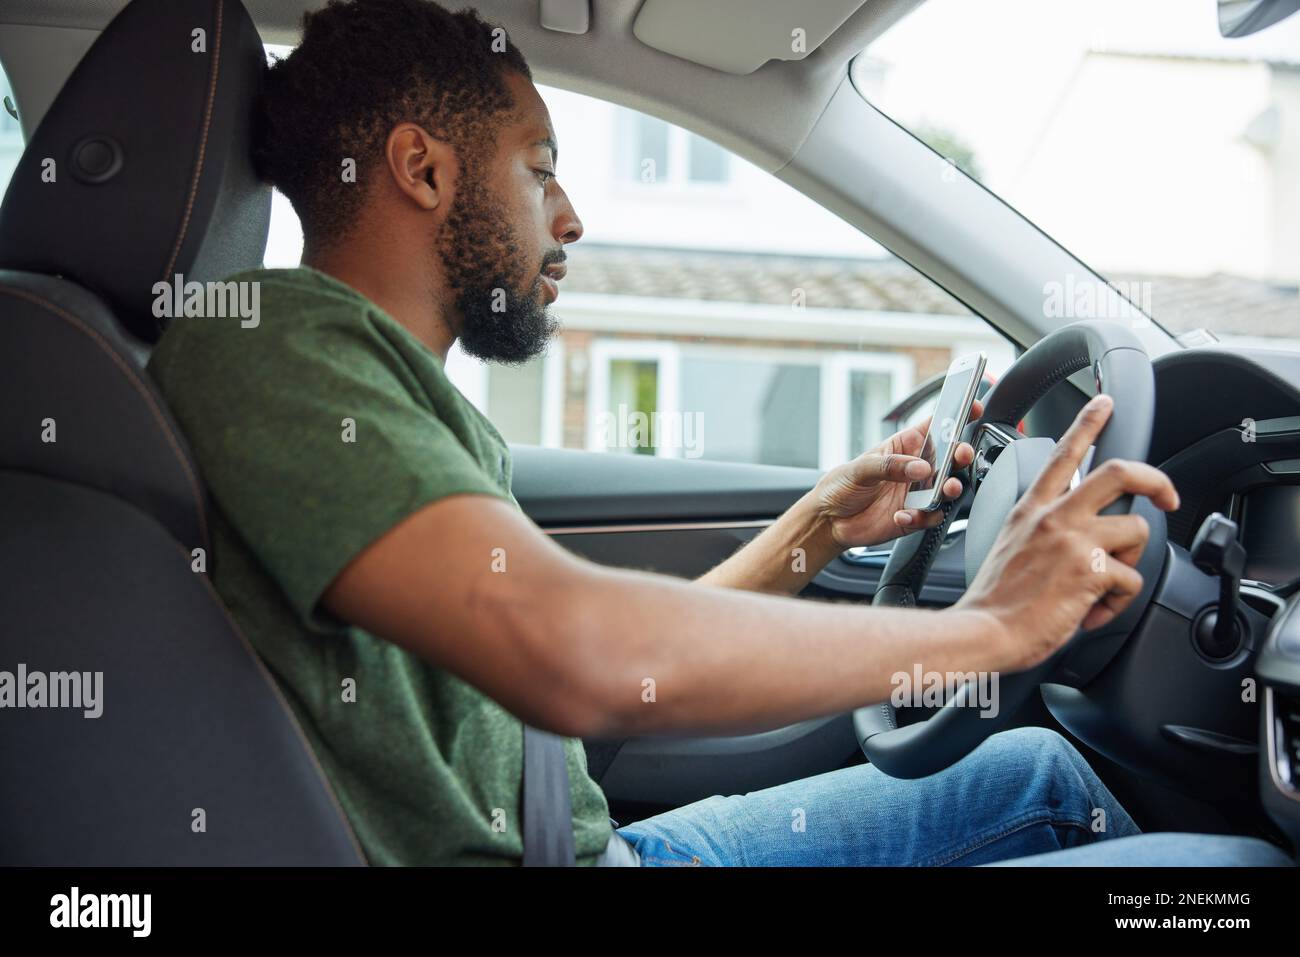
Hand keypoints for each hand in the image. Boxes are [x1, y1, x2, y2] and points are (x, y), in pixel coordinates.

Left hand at [813, 400, 981, 547]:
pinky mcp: (916, 517)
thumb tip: (921, 468)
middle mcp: (918, 468)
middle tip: (960, 454)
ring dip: (951, 488)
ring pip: (949, 489)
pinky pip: (931, 517)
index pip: (936, 426)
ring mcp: (919, 493)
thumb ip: (889, 466)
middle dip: (961, 454)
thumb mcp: (860, 468)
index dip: (956, 414)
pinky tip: (902, 516)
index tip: (972, 407)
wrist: (830, 520)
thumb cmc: (842, 485)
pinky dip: (921, 517)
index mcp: (906, 446)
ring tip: (946, 488)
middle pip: (951, 458)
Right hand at [955, 394, 1179, 671]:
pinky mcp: (1092, 568)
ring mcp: (1074, 539)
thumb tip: (1084, 544)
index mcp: (1032, 510)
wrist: (982, 629)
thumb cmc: (994, 600)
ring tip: (1103, 586)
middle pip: (1119, 473)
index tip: (1104, 403)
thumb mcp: (1011, 548)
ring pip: (1136, 532)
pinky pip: (1131, 580)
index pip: (1063, 454)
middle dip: (1155, 481)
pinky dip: (1117, 603)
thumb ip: (1045, 534)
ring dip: (1130, 562)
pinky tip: (1092, 612)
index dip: (1087, 424)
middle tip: (1168, 496)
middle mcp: (1054, 517)